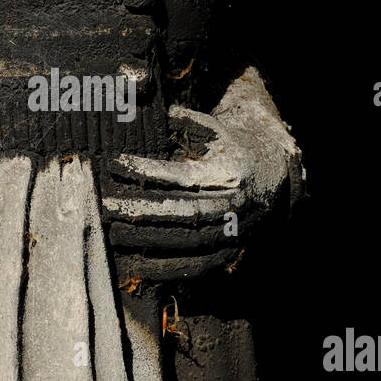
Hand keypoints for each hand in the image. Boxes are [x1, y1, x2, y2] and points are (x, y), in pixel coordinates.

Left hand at [101, 67, 302, 278]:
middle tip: (104, 204)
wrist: (276, 177)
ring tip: (111, 229)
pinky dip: (164, 268)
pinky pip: (195, 267)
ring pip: (186, 242)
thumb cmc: (233, 148)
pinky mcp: (230, 252)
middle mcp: (235, 204)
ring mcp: (235, 232)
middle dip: (139, 210)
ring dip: (145, 239)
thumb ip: (184, 121)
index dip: (147, 171)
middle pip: (181, 212)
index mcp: (230, 172)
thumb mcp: (215, 128)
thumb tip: (146, 112)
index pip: (181, 175)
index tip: (115, 163)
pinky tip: (134, 263)